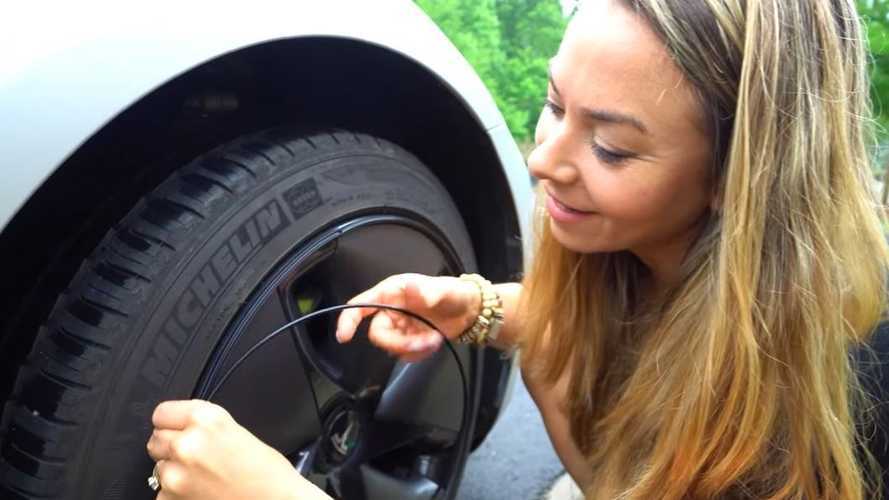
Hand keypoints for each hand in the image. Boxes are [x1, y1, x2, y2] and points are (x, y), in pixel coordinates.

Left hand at [146, 400, 327, 499]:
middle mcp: (188, 443)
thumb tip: (179, 429)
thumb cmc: (266, 472)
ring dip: (174, 472)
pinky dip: (176, 495)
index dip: (172, 423)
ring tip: (202, 478)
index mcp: (206, 418)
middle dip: (171, 447)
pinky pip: (162, 492)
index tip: (179, 429)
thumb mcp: (236, 431)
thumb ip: (204, 426)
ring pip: (158, 467)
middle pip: (156, 439)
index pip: (162, 413)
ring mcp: (177, 474)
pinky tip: (200, 493)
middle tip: (195, 457)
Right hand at [335, 273, 479, 361]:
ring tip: (434, 340)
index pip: (361, 305)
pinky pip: (403, 354)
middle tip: (422, 343)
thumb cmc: (454, 293)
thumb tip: (409, 286)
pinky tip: (431, 344)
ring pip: (392, 347)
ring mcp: (399, 325)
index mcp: (392, 292)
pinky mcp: (407, 339)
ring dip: (412, 349)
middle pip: (378, 334)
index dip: (348, 320)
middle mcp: (391, 309)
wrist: (470, 311)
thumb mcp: (443, 290)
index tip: (344, 337)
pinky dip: (417, 354)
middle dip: (398, 343)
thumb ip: (426, 290)